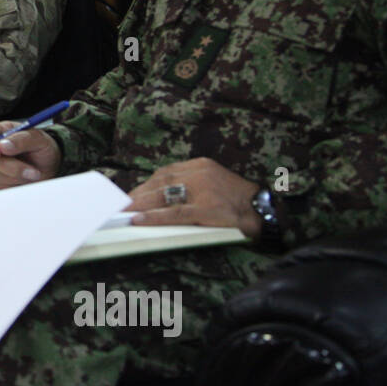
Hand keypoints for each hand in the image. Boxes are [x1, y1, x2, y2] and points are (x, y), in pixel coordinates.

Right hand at [0, 121, 60, 188]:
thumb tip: (2, 146)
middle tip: (33, 172)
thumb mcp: (39, 139)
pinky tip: (25, 181)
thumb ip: (21, 140)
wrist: (51, 167)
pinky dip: (16, 186)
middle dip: (13, 168)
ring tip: (33, 174)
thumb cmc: (43, 148)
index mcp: (1, 131)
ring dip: (18, 178)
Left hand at [125, 158, 262, 238]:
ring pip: (163, 194)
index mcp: (201, 166)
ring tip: (124, 213)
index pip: (164, 173)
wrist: (267, 211)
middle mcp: (200, 173)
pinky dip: (154, 216)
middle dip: (138, 194)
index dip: (144, 185)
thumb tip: (158, 199)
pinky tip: (139, 220)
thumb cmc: (238, 203)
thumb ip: (189, 187)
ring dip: (140, 204)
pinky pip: (174, 213)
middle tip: (120, 206)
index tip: (128, 195)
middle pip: (159, 182)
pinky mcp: (206, 208)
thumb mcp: (212, 185)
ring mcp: (203, 190)